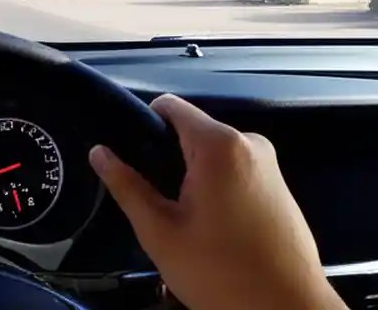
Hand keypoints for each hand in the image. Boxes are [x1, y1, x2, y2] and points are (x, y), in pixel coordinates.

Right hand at [89, 95, 345, 309]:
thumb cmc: (220, 271)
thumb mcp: (160, 231)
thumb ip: (126, 186)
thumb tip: (99, 152)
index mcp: (219, 145)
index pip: (169, 106)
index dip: (143, 124)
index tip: (130, 158)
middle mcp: (249, 143)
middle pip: (192, 132)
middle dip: (168, 159)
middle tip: (157, 203)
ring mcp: (269, 165)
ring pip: (213, 155)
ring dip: (192, 178)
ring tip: (183, 220)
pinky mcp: (279, 187)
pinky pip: (235, 172)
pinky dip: (217, 190)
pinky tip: (212, 228)